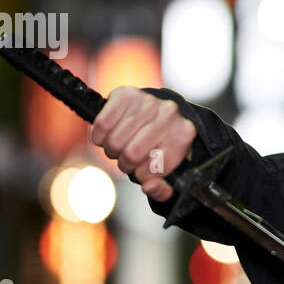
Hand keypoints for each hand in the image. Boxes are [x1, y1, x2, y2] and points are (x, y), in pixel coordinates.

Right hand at [90, 87, 196, 201]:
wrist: (156, 113)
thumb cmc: (161, 144)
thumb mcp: (169, 169)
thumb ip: (162, 189)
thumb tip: (149, 187)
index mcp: (184, 134)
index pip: (153, 168)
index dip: (143, 175)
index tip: (143, 169)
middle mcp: (169, 114)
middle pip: (131, 154)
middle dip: (125, 163)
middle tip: (128, 159)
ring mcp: (147, 101)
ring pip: (115, 141)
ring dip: (112, 150)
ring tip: (121, 146)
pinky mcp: (125, 94)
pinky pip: (102, 124)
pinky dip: (99, 136)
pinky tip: (108, 136)